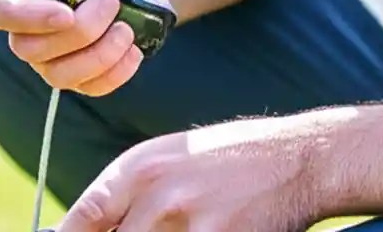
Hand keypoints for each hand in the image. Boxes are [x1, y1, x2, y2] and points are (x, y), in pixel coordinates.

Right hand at [0, 0, 169, 95]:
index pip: (4, 12)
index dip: (29, 19)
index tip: (67, 13)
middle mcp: (31, 26)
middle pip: (29, 49)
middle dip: (77, 34)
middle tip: (111, 3)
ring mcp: (53, 55)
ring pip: (58, 76)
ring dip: (97, 57)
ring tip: (126, 30)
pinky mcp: (82, 75)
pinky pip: (89, 88)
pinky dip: (114, 74)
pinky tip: (134, 51)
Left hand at [58, 109, 346, 231]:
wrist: (298, 158)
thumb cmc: (226, 160)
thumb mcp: (166, 160)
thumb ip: (124, 196)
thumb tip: (83, 228)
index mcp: (137, 170)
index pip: (83, 217)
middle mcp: (157, 197)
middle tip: (141, 230)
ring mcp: (189, 224)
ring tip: (181, 224)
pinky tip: (207, 227)